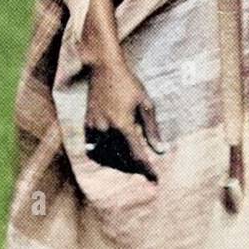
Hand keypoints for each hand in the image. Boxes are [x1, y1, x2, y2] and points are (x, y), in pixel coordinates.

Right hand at [84, 57, 164, 181]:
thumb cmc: (129, 84)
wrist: (104, 69)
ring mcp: (94, 129)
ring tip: (131, 164)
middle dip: (135, 168)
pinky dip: (104, 156)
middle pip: (121, 160)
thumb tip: (161, 150)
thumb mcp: (146, 104)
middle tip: (146, 170)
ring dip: (119, 164)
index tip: (155, 179)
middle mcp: (106, 130)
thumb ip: (152, 129)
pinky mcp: (86, 126)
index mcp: (123, 125)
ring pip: (106, 157)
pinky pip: (94, 150)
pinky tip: (113, 155)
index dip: (147, 169)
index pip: (137, 156)